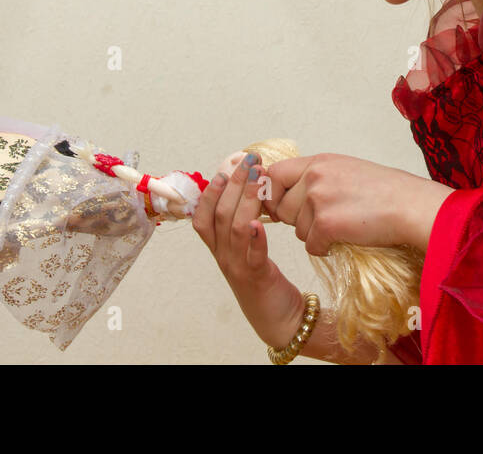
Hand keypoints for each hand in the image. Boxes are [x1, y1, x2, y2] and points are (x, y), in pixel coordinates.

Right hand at [191, 152, 307, 348]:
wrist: (280, 319)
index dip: (210, 192)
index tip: (225, 168)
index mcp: (219, 248)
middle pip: (220, 215)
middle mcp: (223, 256)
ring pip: (235, 229)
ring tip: (259, 179)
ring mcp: (238, 267)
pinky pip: (252, 256)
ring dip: (246, 200)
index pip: (202, 217)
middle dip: (233, 184)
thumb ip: (243, 224)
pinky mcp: (257, 279)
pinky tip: (260, 223)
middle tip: (249, 162)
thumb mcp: (247, 249)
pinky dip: (255, 238)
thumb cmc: (265, 279)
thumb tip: (248, 188)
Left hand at [263, 154, 452, 253]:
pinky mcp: (326, 223)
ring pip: (296, 230)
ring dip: (315, 235)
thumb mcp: (347, 171)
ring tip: (344, 226)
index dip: (273, 195)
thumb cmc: (388, 192)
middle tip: (325, 220)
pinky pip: (311, 245)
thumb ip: (317, 178)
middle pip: (280, 208)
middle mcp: (314, 176)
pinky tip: (347, 237)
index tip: (283, 207)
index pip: (274, 176)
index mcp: (319, 162)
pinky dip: (326, 248)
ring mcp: (319, 199)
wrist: (412, 206)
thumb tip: (290, 195)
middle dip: (296, 220)